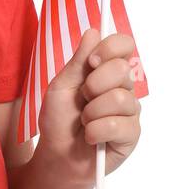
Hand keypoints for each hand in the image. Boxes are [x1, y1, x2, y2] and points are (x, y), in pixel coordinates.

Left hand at [38, 27, 141, 180]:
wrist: (57, 156)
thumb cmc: (58, 121)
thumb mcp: (61, 87)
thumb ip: (77, 62)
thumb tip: (93, 31)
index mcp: (106, 71)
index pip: (124, 45)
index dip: (111, 47)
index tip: (92, 60)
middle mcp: (122, 88)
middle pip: (122, 69)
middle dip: (94, 84)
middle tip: (82, 98)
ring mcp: (130, 112)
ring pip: (120, 98)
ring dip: (92, 112)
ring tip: (84, 122)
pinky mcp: (132, 135)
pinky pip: (118, 125)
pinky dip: (96, 131)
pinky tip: (90, 137)